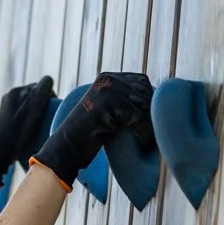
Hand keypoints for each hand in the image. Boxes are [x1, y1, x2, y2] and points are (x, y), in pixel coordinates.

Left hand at [0, 76, 57, 185]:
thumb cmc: (15, 136)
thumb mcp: (31, 111)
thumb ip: (40, 92)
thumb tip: (48, 80)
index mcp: (17, 91)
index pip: (44, 84)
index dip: (51, 96)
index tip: (50, 111)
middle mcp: (11, 96)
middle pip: (38, 94)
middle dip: (44, 103)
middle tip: (43, 120)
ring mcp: (8, 107)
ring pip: (32, 104)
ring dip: (37, 112)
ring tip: (36, 127)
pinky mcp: (6, 119)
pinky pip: (25, 114)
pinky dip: (30, 120)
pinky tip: (28, 132)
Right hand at [32, 72, 152, 188]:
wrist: (67, 147)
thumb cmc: (89, 135)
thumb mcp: (107, 110)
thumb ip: (123, 100)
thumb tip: (156, 101)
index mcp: (107, 78)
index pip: (142, 81)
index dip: (149, 100)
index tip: (149, 120)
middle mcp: (108, 80)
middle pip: (145, 91)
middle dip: (151, 112)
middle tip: (150, 131)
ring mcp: (108, 90)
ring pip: (144, 104)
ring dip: (149, 124)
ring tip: (147, 139)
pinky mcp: (110, 104)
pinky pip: (139, 117)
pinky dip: (145, 133)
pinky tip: (143, 144)